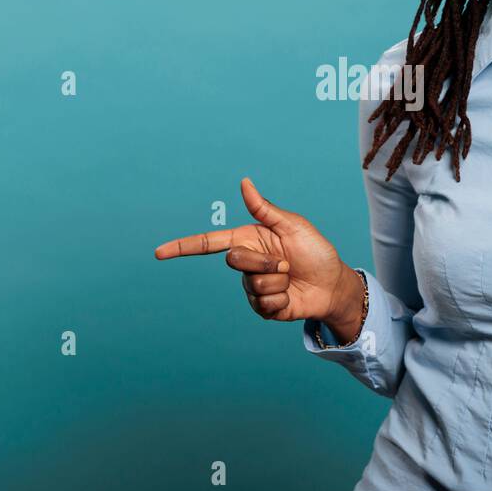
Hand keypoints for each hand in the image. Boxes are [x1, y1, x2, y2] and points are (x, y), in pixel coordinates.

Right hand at [154, 177, 366, 340]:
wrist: (332, 284)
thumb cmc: (315, 250)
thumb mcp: (293, 226)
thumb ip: (265, 209)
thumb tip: (244, 182)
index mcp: (249, 240)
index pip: (209, 244)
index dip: (183, 247)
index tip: (159, 252)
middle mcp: (247, 264)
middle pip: (235, 263)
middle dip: (264, 263)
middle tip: (286, 264)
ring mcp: (253, 287)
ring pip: (252, 286)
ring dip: (277, 283)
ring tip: (291, 279)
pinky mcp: (263, 308)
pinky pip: (263, 305)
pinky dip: (281, 301)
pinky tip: (291, 296)